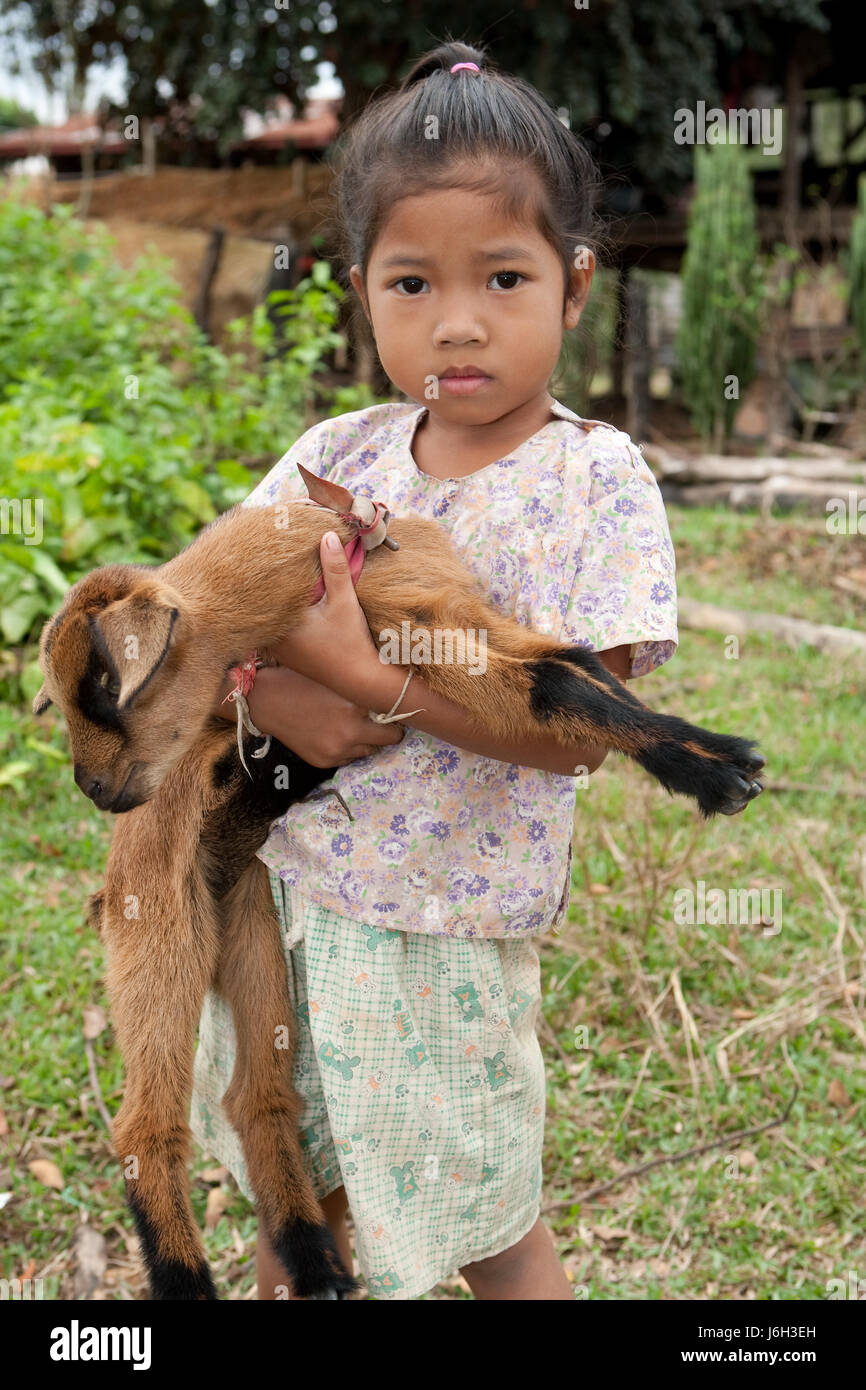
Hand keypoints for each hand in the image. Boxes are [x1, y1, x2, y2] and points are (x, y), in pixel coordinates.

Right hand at [216, 665, 404, 767]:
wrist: (266, 701)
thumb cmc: (300, 680)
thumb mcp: (336, 677)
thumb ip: (363, 688)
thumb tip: (392, 690)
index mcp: (356, 704)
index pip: (396, 712)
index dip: (397, 706)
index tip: (400, 704)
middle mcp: (351, 731)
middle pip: (391, 738)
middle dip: (390, 729)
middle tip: (386, 720)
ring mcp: (338, 750)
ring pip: (370, 750)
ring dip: (368, 740)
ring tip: (354, 725)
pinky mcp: (325, 761)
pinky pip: (349, 758)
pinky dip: (347, 748)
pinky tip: (334, 732)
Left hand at [269, 531, 382, 701]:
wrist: (361, 681)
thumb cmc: (351, 643)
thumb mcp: (344, 602)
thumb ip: (335, 569)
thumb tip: (328, 535)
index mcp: (281, 623)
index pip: (273, 587)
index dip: (279, 566)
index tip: (283, 546)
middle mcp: (273, 637)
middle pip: (272, 600)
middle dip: (279, 580)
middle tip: (282, 553)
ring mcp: (278, 647)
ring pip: (276, 613)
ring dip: (284, 597)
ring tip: (289, 569)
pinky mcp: (287, 653)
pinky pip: (281, 624)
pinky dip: (289, 611)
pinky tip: (301, 598)